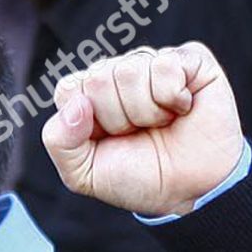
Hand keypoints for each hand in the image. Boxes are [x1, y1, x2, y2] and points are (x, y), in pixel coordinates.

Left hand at [41, 43, 243, 217]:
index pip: (69, 89)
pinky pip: (165, 64)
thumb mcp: (84, 174)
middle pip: (98, 79)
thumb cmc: (139, 178)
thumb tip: (76, 104)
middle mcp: (118, 74)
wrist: (192, 191)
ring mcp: (152, 64)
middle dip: (119, 119)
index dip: (89, 122)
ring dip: (147, 111)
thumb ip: (59, 141)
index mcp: (88, 96)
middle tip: (139, 134)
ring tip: (162, 124)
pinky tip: (182, 108)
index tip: (110, 141)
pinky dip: (173, 96)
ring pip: (129, 71)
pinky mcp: (189, 59)